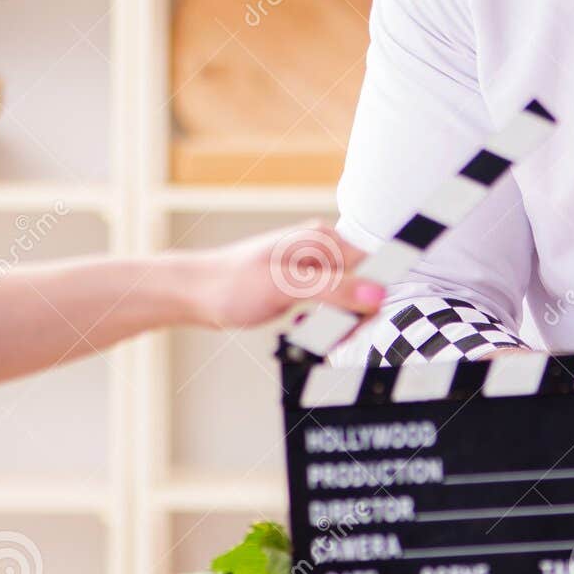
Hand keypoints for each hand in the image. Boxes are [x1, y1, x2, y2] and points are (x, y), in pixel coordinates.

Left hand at [173, 220, 383, 330]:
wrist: (194, 292)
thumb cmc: (232, 284)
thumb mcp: (288, 287)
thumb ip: (336, 290)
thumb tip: (379, 294)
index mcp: (323, 239)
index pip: (375, 264)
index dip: (375, 295)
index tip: (363, 321)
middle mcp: (321, 248)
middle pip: (363, 285)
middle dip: (351, 315)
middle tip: (328, 334)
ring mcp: (311, 267)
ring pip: (346, 300)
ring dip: (334, 322)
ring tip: (307, 330)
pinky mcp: (301, 285)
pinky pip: (327, 306)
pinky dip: (320, 322)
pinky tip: (299, 326)